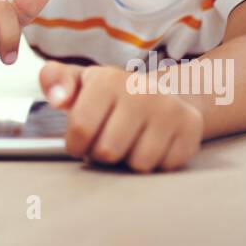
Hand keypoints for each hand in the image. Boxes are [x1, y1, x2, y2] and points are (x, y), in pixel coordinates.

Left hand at [41, 62, 203, 172]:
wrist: (160, 93)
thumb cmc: (110, 95)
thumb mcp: (78, 81)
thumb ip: (54, 80)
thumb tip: (58, 99)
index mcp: (108, 79)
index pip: (80, 129)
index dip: (76, 145)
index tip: (81, 141)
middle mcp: (141, 90)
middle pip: (108, 151)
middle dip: (102, 154)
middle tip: (107, 141)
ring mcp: (169, 108)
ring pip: (138, 163)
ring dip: (130, 161)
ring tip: (130, 142)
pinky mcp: (191, 127)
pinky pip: (164, 166)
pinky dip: (156, 163)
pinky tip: (153, 144)